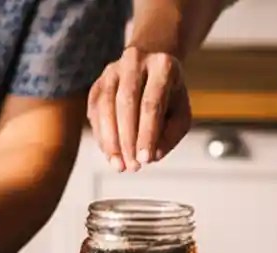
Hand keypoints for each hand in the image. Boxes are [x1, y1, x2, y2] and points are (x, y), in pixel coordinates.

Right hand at [88, 46, 191, 171]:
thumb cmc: (168, 96)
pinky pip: (95, 112)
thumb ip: (171, 134)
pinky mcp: (97, 84)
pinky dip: (102, 136)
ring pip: (105, 106)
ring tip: (119, 165)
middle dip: (127, 139)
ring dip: (111, 140)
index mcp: (163, 66)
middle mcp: (135, 62)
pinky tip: (111, 154)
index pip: (152, 102)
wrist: (150, 70)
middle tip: (132, 166)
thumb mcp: (180, 114)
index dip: (147, 133)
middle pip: (126, 102)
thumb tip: (154, 154)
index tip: (146, 159)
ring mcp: (112, 71)